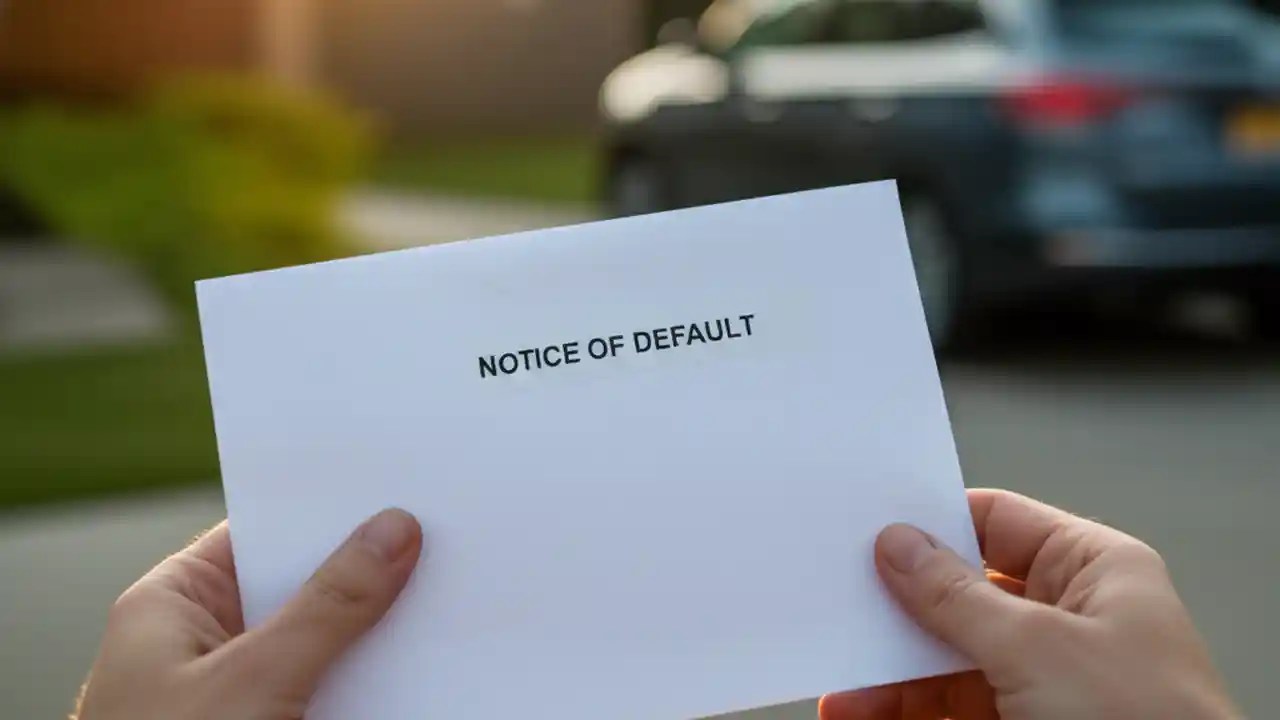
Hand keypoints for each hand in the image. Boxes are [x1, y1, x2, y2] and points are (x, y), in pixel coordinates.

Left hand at [75, 509, 421, 719]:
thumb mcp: (254, 679)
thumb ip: (328, 607)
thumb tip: (389, 534)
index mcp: (170, 606)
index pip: (260, 533)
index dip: (324, 513)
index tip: (393, 495)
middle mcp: (200, 644)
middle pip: (298, 588)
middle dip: (363, 576)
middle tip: (432, 551)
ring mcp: (234, 695)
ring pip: (321, 646)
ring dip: (373, 637)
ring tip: (438, 615)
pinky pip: (328, 692)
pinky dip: (367, 685)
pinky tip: (416, 676)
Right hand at [820, 489, 1239, 719]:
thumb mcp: (1038, 646)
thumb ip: (957, 596)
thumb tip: (901, 546)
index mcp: (1094, 571)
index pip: (997, 523)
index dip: (934, 524)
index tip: (872, 532)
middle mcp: (1069, 619)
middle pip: (962, 596)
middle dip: (899, 612)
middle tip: (844, 613)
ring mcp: (1046, 679)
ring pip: (948, 661)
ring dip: (891, 676)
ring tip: (843, 692)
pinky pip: (950, 708)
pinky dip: (904, 712)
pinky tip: (864, 714)